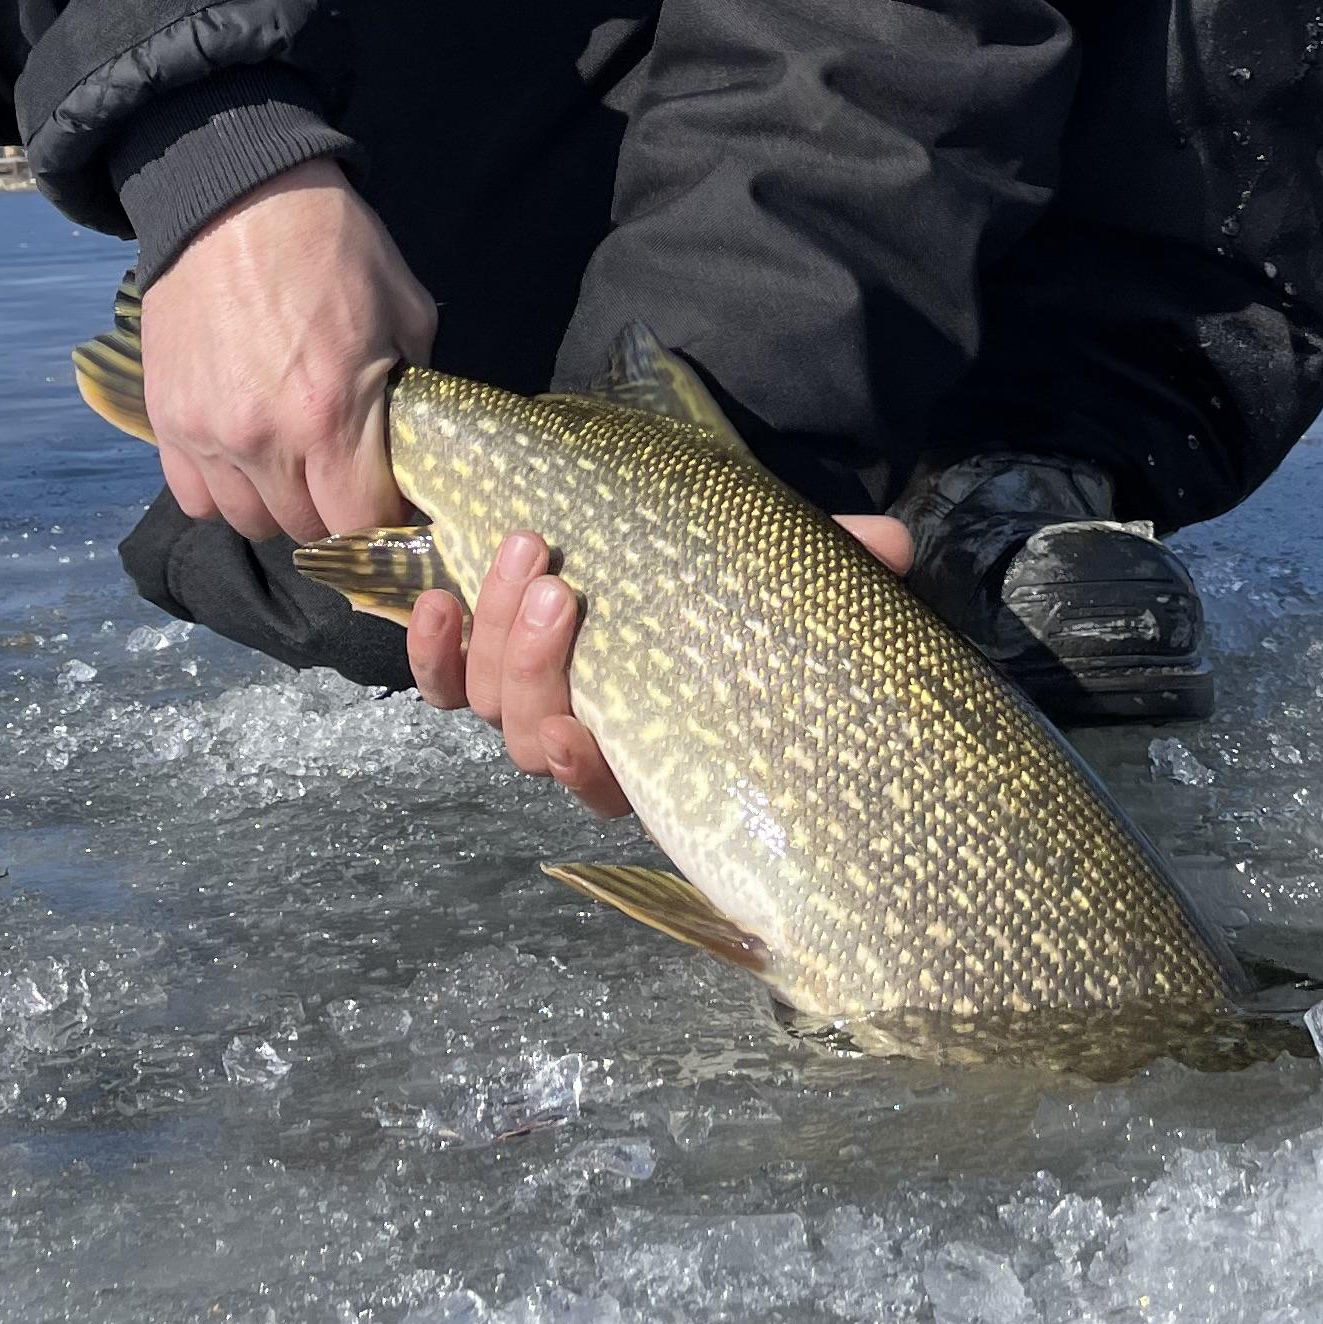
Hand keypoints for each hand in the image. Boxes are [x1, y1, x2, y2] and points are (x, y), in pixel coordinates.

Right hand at [136, 157, 436, 541]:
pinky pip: (195, 496)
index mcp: (330, 417)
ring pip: (248, 519)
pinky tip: (245, 453)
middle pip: (306, 528)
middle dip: (336, 507)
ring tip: (295, 462)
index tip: (394, 497)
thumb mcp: (406, 309)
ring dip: (278, 503)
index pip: (362, 522)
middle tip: (348, 470)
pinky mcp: (166, 421)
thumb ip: (415, 390)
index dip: (387, 517)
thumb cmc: (331, 245)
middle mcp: (263, 441)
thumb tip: (419, 445)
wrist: (232, 197)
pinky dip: (224, 488)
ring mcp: (206, 435)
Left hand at [411, 515, 912, 817]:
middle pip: (528, 735)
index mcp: (642, 746)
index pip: (603, 784)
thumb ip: (827, 563)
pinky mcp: (466, 657)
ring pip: (481, 700)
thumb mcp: (775, 574)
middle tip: (557, 584)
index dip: (583, 765)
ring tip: (521, 552)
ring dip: (494, 631)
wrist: (625, 540)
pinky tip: (438, 597)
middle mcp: (572, 736)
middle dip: (535, 664)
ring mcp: (514, 697)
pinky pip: (434, 678)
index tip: (583, 726)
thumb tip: (894, 542)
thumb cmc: (714, 582)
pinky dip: (428, 646)